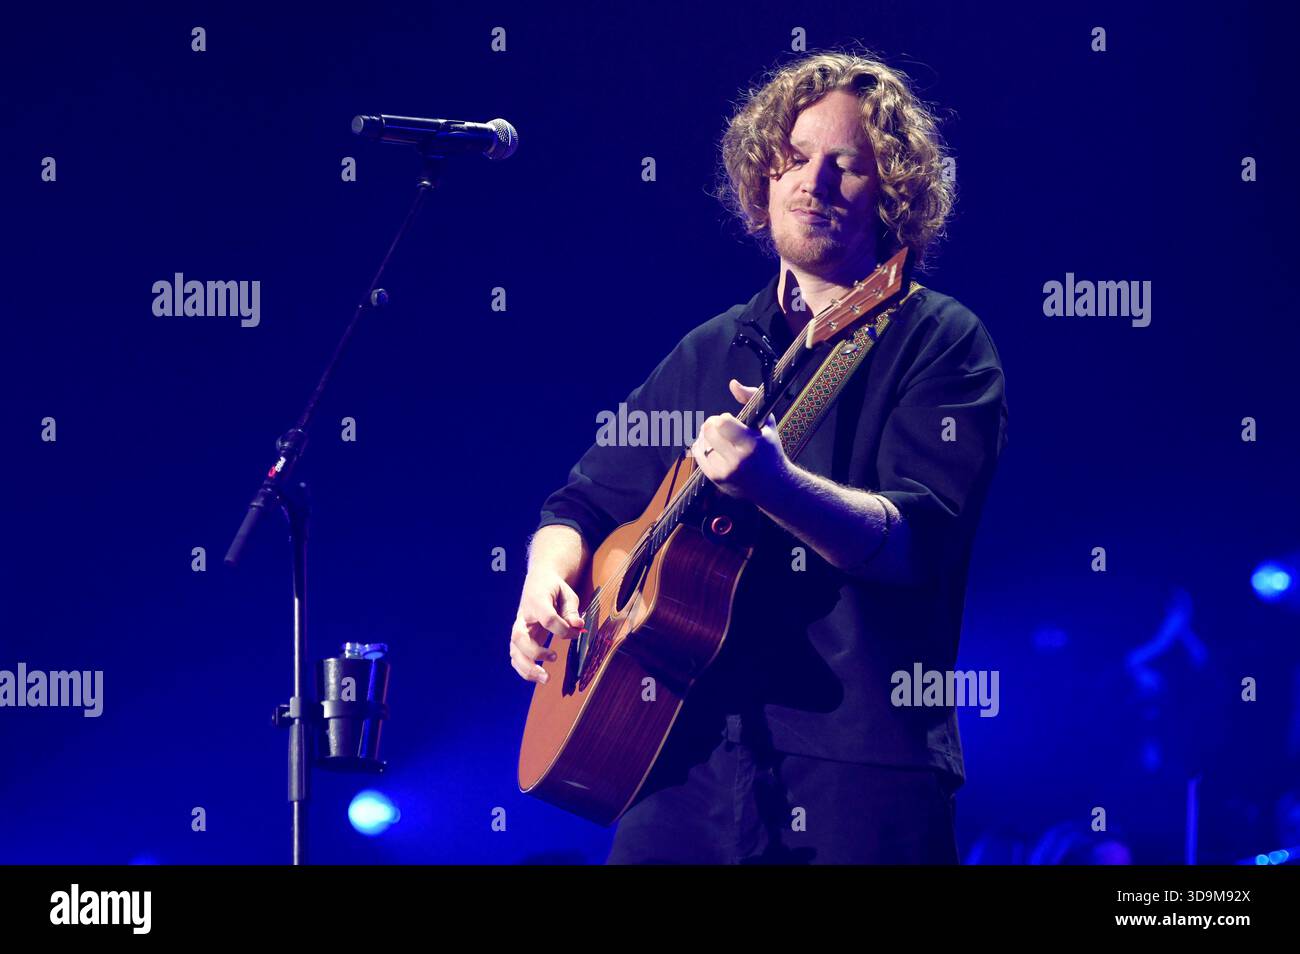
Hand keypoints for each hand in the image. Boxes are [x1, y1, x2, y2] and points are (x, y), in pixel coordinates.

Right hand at [509, 571, 584, 683]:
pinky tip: (538, 677)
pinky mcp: (519, 640)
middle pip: (519, 637)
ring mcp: (519, 630)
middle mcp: (523, 618)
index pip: (547, 618)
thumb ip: (571, 610)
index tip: (576, 631)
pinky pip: (516, 658)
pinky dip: (524, 670)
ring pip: (514, 651)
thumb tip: (578, 625)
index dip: (563, 628)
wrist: (538, 584)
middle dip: (535, 652)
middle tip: (554, 657)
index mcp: (536, 602)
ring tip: (546, 678)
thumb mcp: (567, 593)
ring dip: (528, 668)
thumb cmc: (554, 589)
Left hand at [689, 379, 790, 502]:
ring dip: (708, 437)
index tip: (729, 420)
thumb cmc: (770, 450)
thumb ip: (751, 398)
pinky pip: (699, 455)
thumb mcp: (767, 423)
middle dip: (712, 424)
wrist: (775, 486)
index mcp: (751, 444)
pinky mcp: (717, 479)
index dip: (722, 417)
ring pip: (701, 442)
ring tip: (719, 439)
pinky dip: (702, 447)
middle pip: (708, 431)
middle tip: (719, 426)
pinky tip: (712, 447)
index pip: (722, 422)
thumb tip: (733, 383)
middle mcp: (737, 459)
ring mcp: (725, 471)